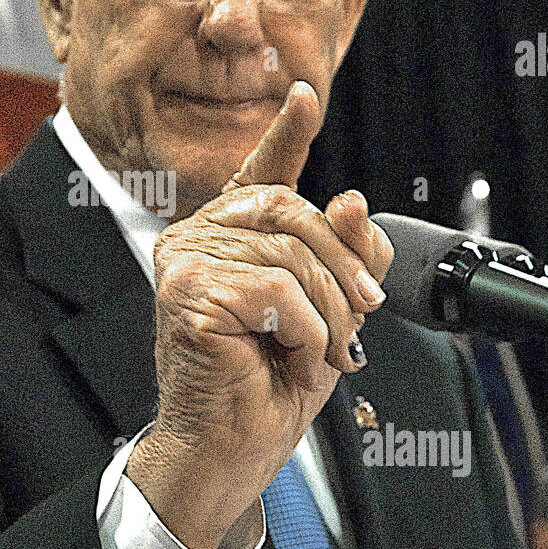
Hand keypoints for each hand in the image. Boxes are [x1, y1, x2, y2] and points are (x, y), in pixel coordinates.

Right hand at [126, 80, 393, 548]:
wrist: (230, 452)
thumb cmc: (268, 387)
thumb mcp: (331, 314)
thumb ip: (347, 257)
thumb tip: (353, 201)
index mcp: (231, 238)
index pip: (262, 173)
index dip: (286, 134)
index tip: (303, 96)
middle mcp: (199, 236)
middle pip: (295, 211)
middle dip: (344, 269)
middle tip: (362, 320)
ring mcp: (185, 258)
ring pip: (292, 254)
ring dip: (327, 313)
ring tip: (319, 352)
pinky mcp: (186, 290)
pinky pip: (278, 290)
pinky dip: (303, 331)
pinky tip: (287, 355)